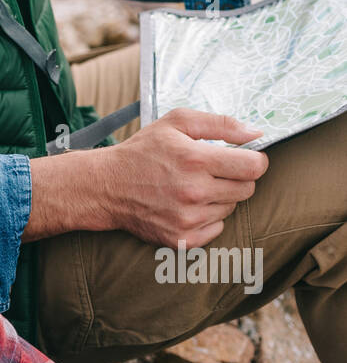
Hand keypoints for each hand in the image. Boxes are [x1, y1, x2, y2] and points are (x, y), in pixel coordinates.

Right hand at [95, 108, 267, 247]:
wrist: (107, 186)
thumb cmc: (143, 151)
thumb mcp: (177, 122)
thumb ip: (221, 124)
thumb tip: (256, 133)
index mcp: (196, 160)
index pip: (254, 167)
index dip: (254, 160)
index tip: (243, 157)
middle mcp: (194, 193)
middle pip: (247, 189)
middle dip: (236, 177)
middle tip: (212, 170)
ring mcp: (188, 220)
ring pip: (231, 208)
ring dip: (219, 197)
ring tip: (192, 187)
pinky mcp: (182, 240)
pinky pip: (216, 229)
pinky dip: (207, 218)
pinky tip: (186, 205)